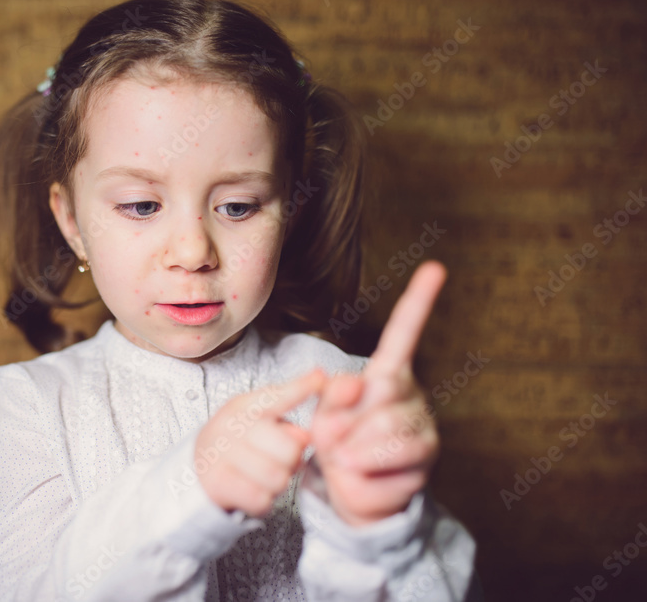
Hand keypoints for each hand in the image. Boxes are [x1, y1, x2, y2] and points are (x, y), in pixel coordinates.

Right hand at [194, 370, 323, 516]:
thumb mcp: (256, 425)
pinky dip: (262, 500)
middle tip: (277, 461)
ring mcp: (220, 453)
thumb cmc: (234, 447)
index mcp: (243, 406)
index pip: (277, 395)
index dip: (302, 387)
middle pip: (289, 447)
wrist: (195, 471)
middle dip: (291, 460)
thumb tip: (305, 437)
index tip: (322, 378)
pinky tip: (251, 490)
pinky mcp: (216, 482)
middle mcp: (230, 425)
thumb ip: (285, 424)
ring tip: (263, 476)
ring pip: (277, 476)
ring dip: (276, 483)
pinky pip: (260, 498)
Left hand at [310, 261, 446, 526]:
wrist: (351, 491)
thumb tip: (354, 386)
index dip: (418, 302)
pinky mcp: (424, 466)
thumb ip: (333, 396)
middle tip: (330, 435)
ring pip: (383, 433)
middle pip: (382, 392)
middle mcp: (411, 395)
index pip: (403, 335)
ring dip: (350, 450)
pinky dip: (358, 477)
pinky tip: (359, 475)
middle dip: (344, 419)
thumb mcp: (323, 413)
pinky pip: (382, 469)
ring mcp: (423, 429)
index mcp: (387, 374)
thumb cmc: (337, 442)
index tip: (435, 267)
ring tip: (344, 457)